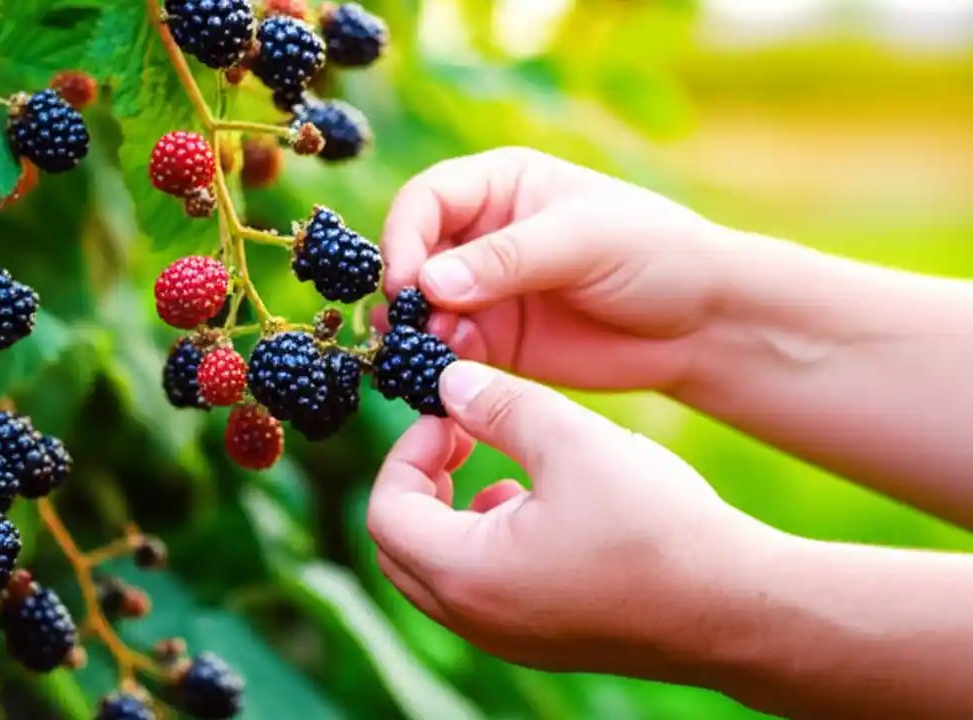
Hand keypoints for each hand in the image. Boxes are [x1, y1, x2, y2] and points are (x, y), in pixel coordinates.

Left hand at [368, 361, 766, 675]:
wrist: (739, 609)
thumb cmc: (657, 527)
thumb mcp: (572, 440)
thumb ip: (500, 404)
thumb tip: (451, 382)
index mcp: (467, 574)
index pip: (386, 509)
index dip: (407, 452)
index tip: (451, 417)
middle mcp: (476, 618)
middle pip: (400, 546)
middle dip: (419, 482)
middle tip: (460, 436)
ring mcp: (508, 637)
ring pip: (439, 571)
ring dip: (450, 512)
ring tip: (501, 466)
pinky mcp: (543, 640)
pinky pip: (480, 591)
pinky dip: (484, 543)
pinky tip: (537, 505)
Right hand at [381, 147, 725, 391]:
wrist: (702, 323)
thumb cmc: (653, 253)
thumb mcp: (581, 240)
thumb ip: (505, 260)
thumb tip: (428, 285)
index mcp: (500, 185)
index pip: (427, 200)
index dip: (405, 235)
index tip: (407, 280)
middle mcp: (482, 236)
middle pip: (414, 254)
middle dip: (405, 289)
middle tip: (410, 322)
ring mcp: (486, 292)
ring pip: (424, 308)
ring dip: (416, 330)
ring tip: (429, 349)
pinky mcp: (496, 343)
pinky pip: (448, 350)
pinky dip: (438, 361)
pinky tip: (448, 370)